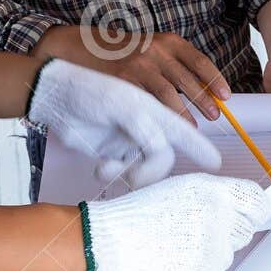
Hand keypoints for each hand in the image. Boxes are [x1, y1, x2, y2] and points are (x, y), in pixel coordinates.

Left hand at [26, 59, 220, 186]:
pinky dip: (114, 173)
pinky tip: (100, 167)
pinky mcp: (114, 151)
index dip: (200, 145)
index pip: (183, 129)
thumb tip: (163, 152)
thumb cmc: (90, 91)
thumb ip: (147, 129)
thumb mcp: (123, 106)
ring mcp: (130, 139)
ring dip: (130, 173)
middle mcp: (146, 125)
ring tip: (108, 169)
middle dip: (152, 170)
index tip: (215, 163)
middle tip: (136, 178)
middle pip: (165, 156)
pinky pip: (125, 171)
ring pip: (145, 167)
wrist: (55, 100)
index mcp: (154, 107)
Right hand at [82, 173, 267, 270]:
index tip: (248, 216)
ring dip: (208, 255)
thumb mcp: (180, 188)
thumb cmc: (138, 213)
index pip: (258, 203)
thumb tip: (242, 212)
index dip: (253, 211)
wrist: (110, 241)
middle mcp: (219, 217)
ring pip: (226, 256)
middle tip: (194, 232)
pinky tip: (173, 262)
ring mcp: (214, 249)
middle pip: (244, 231)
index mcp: (214, 191)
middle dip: (226, 233)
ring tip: (174, 247)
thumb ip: (216, 196)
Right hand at [91, 31, 230, 122]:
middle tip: (214, 116)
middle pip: (186, 79)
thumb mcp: (157, 48)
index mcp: (169, 42)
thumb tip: (204, 91)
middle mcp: (155, 51)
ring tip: (193, 127)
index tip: (225, 96)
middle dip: (203, 100)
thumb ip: (178, 65)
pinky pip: (146, 102)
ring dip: (183, 113)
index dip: (215, 79)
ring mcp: (138, 66)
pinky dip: (158, 115)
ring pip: (167, 93)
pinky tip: (165, 126)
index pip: (199, 61)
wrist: (89, 47)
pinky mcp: (123, 81)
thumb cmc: (130, 52)